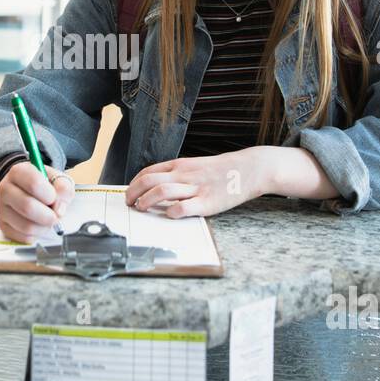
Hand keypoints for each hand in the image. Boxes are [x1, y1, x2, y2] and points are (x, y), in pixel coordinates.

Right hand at [0, 161, 74, 242]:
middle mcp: (5, 189)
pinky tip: (39, 225)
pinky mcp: (3, 225)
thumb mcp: (58, 179)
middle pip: (27, 207)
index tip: (55, 198)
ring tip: (48, 220)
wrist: (29, 191)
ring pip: (26, 226)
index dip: (50, 195)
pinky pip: (23, 237)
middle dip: (49, 215)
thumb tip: (59, 208)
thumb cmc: (44, 185)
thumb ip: (63, 188)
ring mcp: (1, 208)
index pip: (34, 184)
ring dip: (44, 227)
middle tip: (56, 215)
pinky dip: (37, 235)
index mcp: (18, 172)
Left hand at [125, 150, 264, 218]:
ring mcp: (195, 188)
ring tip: (141, 208)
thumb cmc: (222, 170)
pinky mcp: (207, 203)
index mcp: (181, 165)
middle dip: (133, 192)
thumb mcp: (196, 165)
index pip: (148, 172)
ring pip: (162, 191)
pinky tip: (168, 215)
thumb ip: (178, 173)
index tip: (129, 193)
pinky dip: (171, 212)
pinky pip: (184, 207)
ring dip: (146, 201)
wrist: (249, 168)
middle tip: (129, 203)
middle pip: (149, 181)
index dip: (134, 183)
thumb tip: (158, 185)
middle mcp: (185, 175)